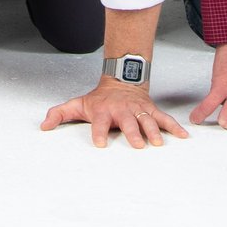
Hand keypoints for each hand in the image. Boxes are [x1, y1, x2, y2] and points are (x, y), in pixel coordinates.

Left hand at [42, 78, 189, 148]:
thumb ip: (60, 115)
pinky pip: (164, 119)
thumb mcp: (77, 104)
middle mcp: (122, 110)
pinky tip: (183, 136)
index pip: (100, 123)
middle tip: (137, 145)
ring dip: (153, 131)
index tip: (99, 144)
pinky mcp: (150, 110)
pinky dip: (174, 127)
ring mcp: (138, 110)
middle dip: (133, 133)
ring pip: (147, 120)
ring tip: (157, 143)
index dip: (98, 133)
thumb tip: (43, 126)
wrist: (120, 81)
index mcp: (104, 111)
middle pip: (128, 122)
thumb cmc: (98, 99)